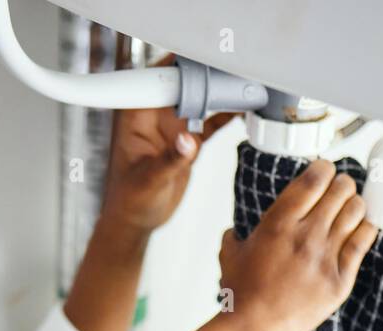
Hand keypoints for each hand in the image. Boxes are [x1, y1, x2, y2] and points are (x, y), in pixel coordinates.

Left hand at [100, 52, 240, 232]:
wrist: (137, 220)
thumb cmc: (130, 200)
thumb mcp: (149, 181)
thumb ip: (170, 159)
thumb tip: (188, 140)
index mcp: (139, 113)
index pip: (163, 76)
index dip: (187, 62)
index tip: (212, 57)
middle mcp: (157, 112)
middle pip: (188, 79)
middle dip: (212, 71)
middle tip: (241, 68)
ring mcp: (175, 124)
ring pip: (203, 96)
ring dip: (224, 90)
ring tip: (251, 83)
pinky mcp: (190, 138)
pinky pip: (213, 118)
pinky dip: (230, 112)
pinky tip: (250, 106)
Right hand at [217, 158, 378, 330]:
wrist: (254, 328)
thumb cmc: (241, 294)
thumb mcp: (230, 255)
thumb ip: (234, 235)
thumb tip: (234, 231)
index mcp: (279, 223)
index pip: (315, 178)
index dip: (324, 168)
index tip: (324, 170)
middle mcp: (306, 235)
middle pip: (341, 190)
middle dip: (342, 184)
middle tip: (339, 188)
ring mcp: (326, 257)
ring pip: (356, 212)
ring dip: (354, 205)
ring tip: (349, 208)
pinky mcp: (340, 279)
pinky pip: (363, 242)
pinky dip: (364, 230)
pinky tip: (361, 229)